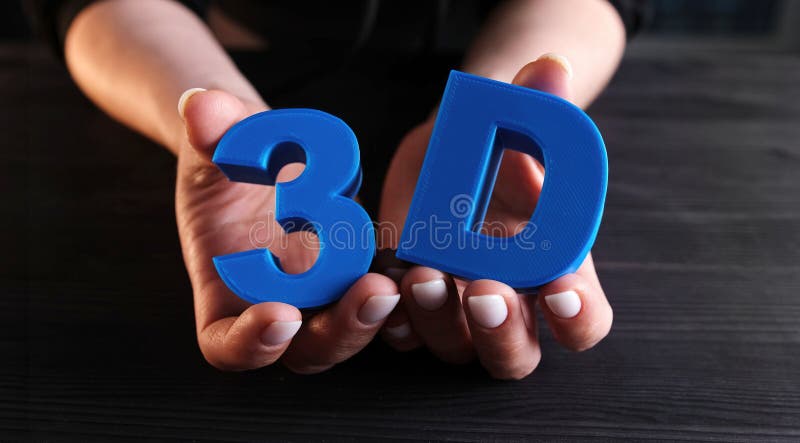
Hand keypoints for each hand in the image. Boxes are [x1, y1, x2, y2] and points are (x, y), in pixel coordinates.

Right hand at [175, 90, 399, 371]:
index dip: (251, 343)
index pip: (227, 345)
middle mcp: (274, 308)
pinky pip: (375, 295)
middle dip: (339, 330)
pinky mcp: (352, 277)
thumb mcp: (214, 144)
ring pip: (348, 330)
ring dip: (373, 315)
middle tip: (371, 293)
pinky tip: (416, 267)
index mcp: (223, 296)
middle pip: (306, 351)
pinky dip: (395, 289)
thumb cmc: (224, 162)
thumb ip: (209, 133)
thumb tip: (201, 107)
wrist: (258, 155)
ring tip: (395, 281)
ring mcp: (318, 298)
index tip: (279, 314)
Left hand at [377, 55, 612, 378]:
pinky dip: (392, 320)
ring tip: (425, 274)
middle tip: (484, 287)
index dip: (577, 315)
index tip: (561, 285)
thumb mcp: (522, 126)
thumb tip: (551, 68)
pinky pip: (402, 334)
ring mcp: (458, 314)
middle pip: (515, 353)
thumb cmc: (504, 148)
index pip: (584, 319)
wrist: (454, 154)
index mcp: (557, 274)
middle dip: (501, 329)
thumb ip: (542, 103)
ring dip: (439, 321)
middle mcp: (511, 307)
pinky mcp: (411, 305)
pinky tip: (383, 289)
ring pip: (455, 348)